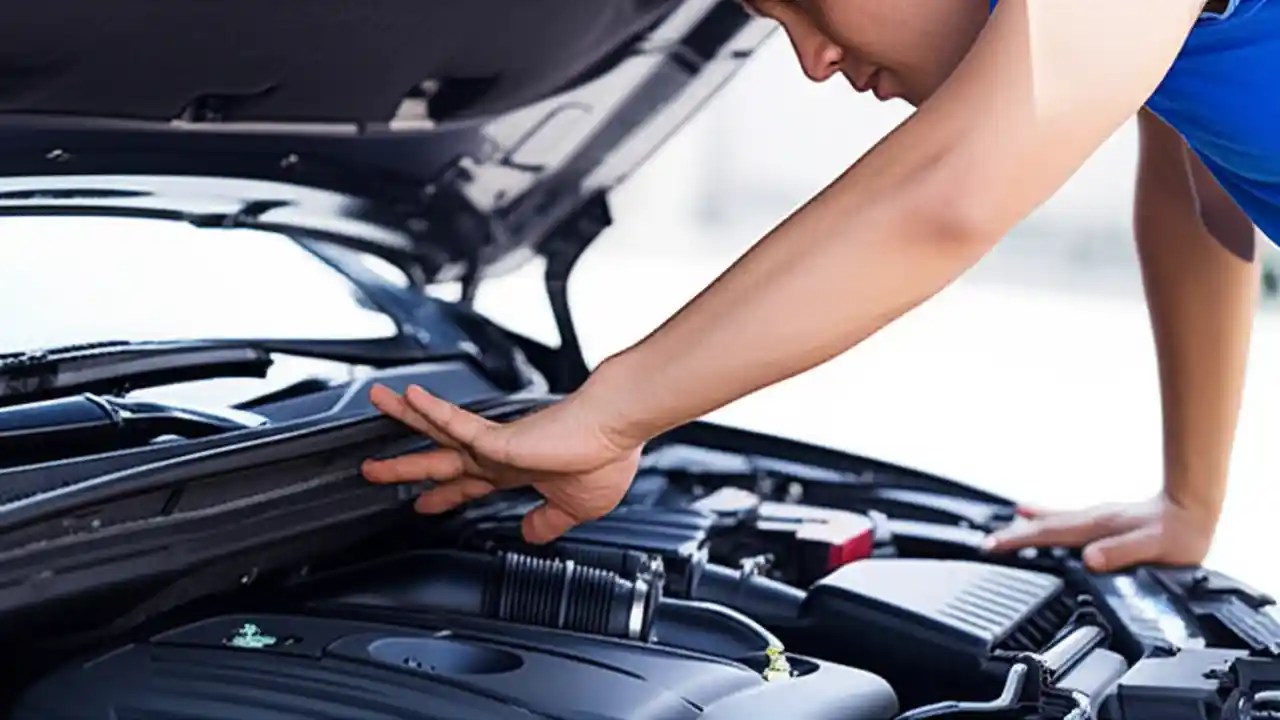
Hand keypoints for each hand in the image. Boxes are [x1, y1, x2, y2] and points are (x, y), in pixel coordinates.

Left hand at [361, 384, 641, 543]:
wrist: (617, 431)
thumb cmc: (606, 457)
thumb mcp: (575, 508)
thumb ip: (548, 521)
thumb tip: (530, 534)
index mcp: (517, 471)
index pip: (469, 484)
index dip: (444, 495)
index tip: (421, 502)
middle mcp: (500, 454)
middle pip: (441, 460)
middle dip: (404, 467)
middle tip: (370, 470)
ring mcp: (496, 442)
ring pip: (437, 430)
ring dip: (404, 419)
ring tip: (376, 401)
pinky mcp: (500, 435)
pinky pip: (457, 422)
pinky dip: (433, 411)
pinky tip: (411, 397)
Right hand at [982, 494, 1218, 571]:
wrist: (1193, 508)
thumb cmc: (1178, 531)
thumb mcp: (1152, 547)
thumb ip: (1121, 552)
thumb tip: (1089, 559)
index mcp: (1096, 528)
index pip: (1048, 534)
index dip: (1018, 540)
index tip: (993, 545)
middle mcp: (1091, 520)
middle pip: (1043, 526)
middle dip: (1014, 534)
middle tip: (988, 542)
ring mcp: (1096, 518)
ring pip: (1053, 521)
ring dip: (1028, 525)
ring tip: (1008, 524)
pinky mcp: (1103, 520)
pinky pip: (1065, 518)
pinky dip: (1046, 519)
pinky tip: (1041, 516)